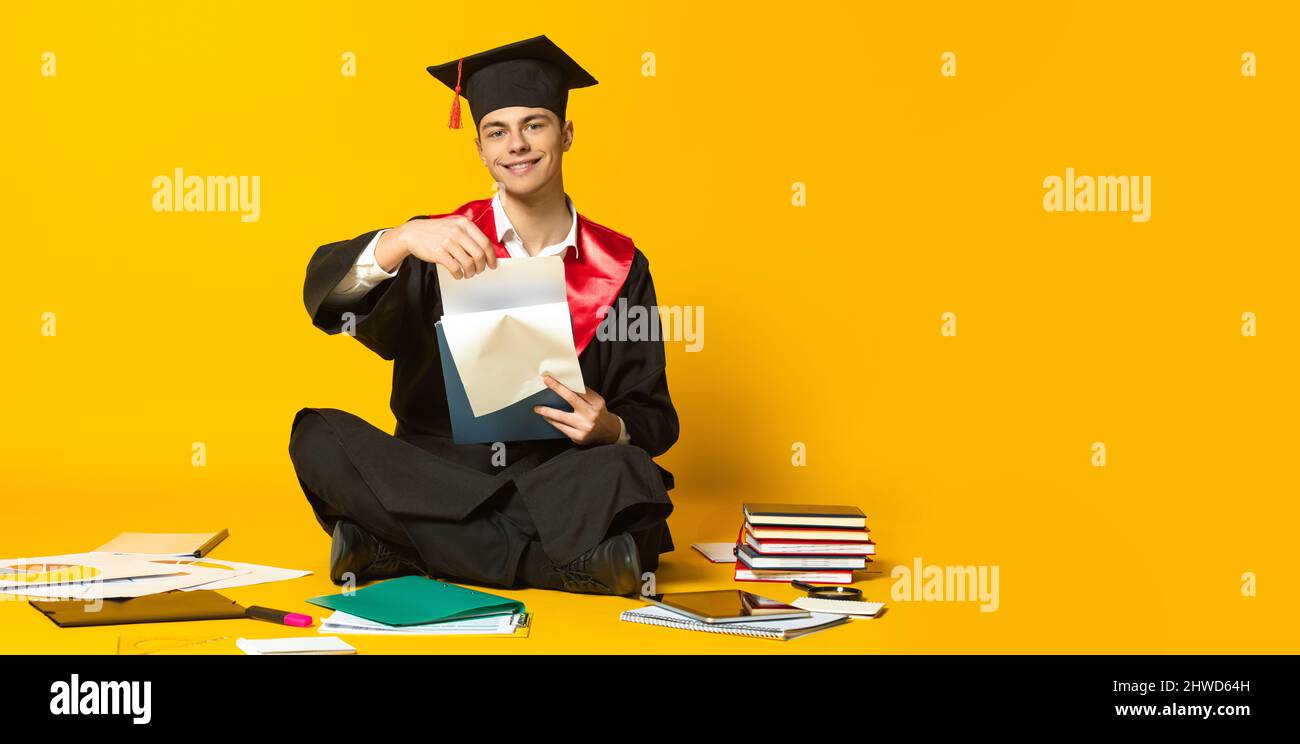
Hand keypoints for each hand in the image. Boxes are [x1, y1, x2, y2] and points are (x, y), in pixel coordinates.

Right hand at [376, 215, 496, 278]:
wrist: (413, 233)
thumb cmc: (435, 231)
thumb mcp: (454, 225)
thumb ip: (469, 234)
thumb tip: (485, 250)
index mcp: (464, 224)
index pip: (485, 242)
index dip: (491, 257)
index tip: (492, 264)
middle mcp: (457, 232)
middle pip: (479, 254)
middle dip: (481, 266)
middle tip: (479, 270)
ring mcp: (448, 242)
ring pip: (468, 263)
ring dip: (470, 272)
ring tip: (468, 273)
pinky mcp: (439, 253)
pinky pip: (455, 268)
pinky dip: (459, 275)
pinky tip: (458, 274)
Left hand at [533, 374, 622, 445]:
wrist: (608, 432)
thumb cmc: (598, 413)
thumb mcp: (596, 401)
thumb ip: (583, 395)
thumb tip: (564, 385)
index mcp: (596, 403)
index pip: (579, 390)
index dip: (564, 384)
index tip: (551, 378)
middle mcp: (591, 414)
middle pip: (571, 399)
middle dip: (557, 389)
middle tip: (545, 382)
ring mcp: (585, 427)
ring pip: (562, 417)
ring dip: (547, 411)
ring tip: (537, 408)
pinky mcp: (579, 437)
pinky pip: (562, 428)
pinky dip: (553, 422)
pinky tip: (547, 418)